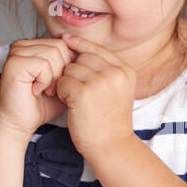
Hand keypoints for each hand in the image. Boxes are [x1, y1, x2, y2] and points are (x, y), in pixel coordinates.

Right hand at [0, 38, 75, 138]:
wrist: (20, 124)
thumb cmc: (41, 105)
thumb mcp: (63, 82)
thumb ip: (72, 66)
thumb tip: (90, 53)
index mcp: (33, 46)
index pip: (63, 44)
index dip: (68, 66)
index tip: (59, 85)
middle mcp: (23, 45)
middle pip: (60, 46)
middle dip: (62, 71)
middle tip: (52, 90)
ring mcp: (16, 52)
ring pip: (53, 54)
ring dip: (54, 77)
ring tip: (45, 91)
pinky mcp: (14, 63)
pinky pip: (43, 64)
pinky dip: (45, 81)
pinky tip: (37, 91)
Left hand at [54, 33, 136, 158]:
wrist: (111, 147)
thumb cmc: (109, 121)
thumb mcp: (117, 90)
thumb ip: (105, 70)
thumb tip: (78, 47)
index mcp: (125, 71)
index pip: (98, 48)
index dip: (80, 44)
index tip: (66, 39)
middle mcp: (115, 73)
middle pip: (82, 57)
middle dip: (74, 71)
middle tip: (78, 90)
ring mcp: (100, 82)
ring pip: (70, 69)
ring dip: (66, 83)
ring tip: (77, 100)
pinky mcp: (83, 94)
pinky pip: (62, 82)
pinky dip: (61, 92)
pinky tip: (70, 104)